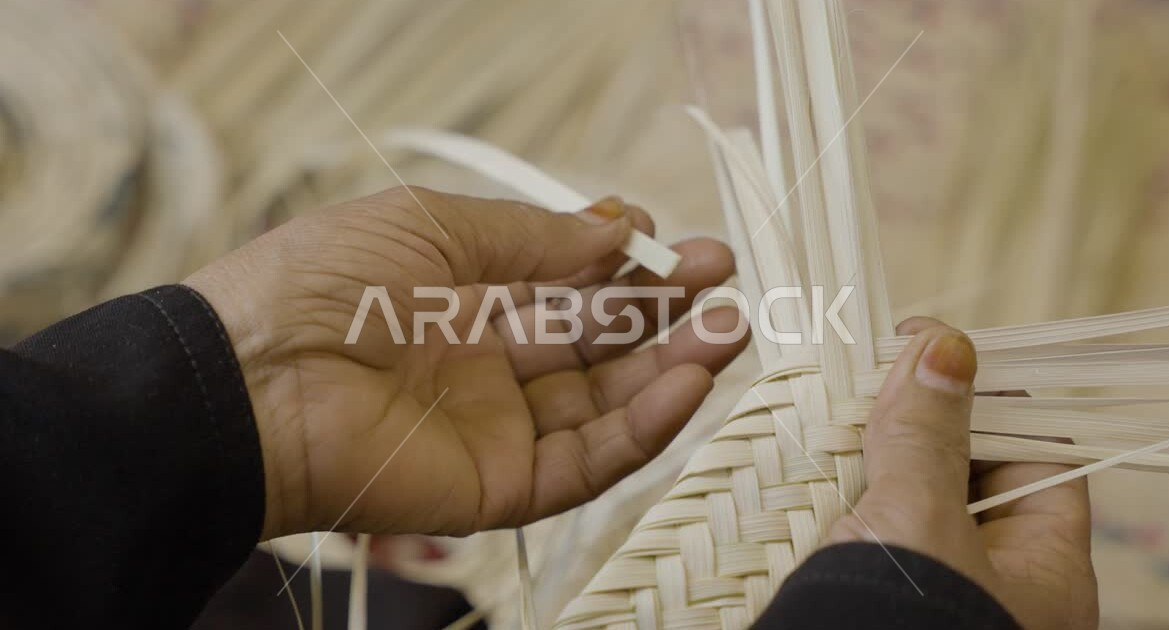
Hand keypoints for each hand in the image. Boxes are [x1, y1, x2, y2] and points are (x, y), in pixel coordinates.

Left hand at [185, 187, 748, 539]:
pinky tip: (687, 384)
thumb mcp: (435, 227)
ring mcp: (498, 429)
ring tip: (730, 327)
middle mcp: (489, 365)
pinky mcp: (500, 487)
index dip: (623, 264)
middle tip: (724, 281)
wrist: (254, 382)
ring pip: (607, 404)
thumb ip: (533, 237)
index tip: (668, 235)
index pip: (568, 286)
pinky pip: (587, 461)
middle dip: (664, 312)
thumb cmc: (324, 285)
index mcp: (467, 298)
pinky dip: (644, 426)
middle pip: (598, 344)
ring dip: (673, 369)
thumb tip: (616, 226)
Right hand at [826, 318, 1097, 629]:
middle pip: (967, 475)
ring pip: (909, 505)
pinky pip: (867, 537)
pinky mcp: (878, 602)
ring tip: (822, 421)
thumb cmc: (899, 629)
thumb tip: (945, 345)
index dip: (986, 397)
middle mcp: (997, 588)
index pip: (1034, 454)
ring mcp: (937, 598)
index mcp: (1043, 571)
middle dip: (914, 425)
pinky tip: (802, 474)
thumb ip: (928, 436)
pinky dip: (838, 502)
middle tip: (859, 384)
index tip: (922, 352)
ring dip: (867, 462)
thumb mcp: (919, 522)